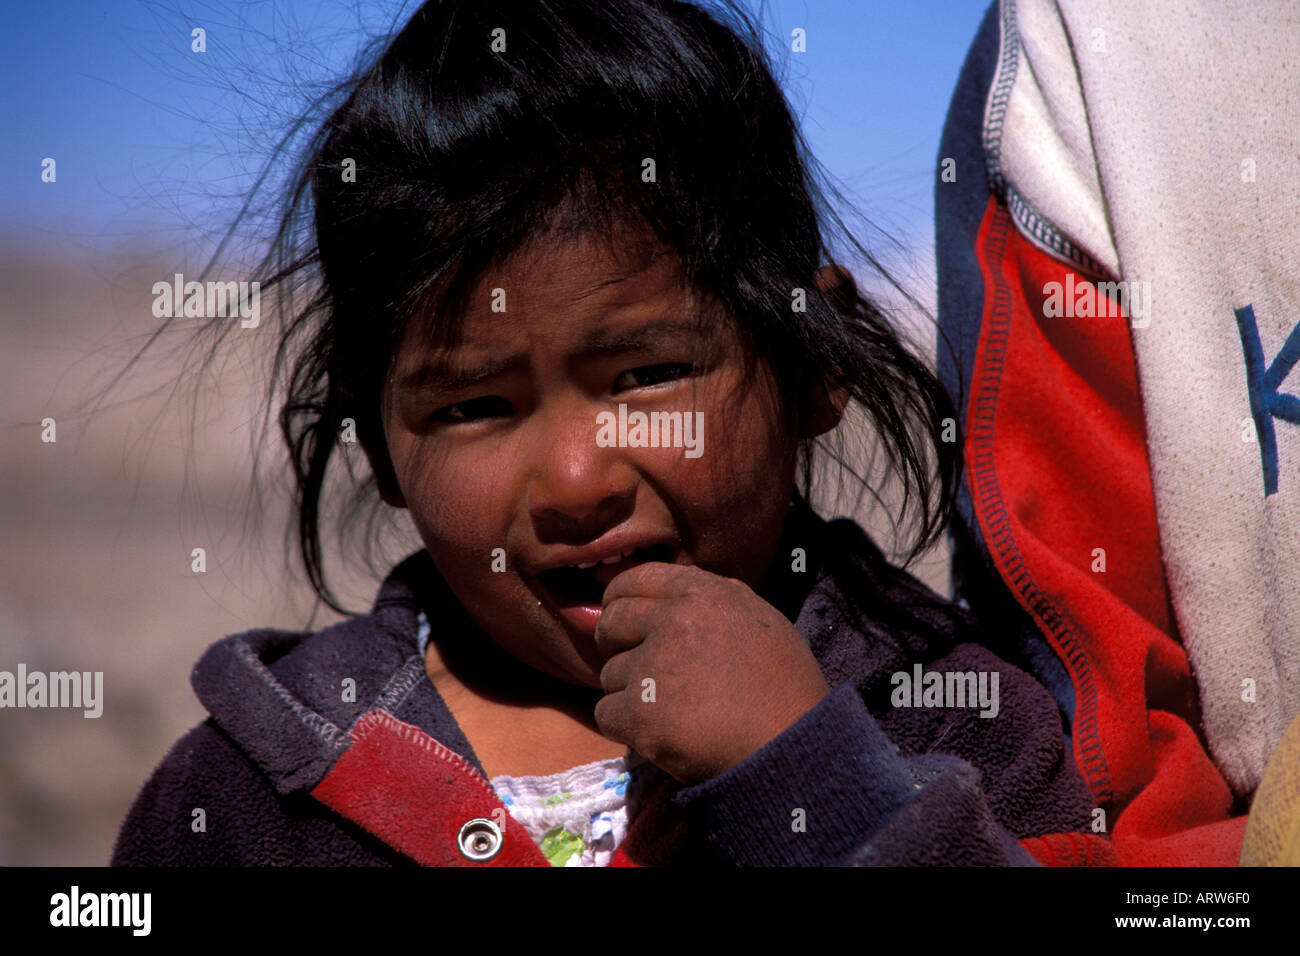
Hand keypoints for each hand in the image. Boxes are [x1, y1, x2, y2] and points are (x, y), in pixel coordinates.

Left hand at [592, 562, 829, 784]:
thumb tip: (677, 590)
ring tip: (671, 710)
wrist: (791, 747)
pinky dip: (626, 728)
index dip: (619, 600)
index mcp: (704, 593)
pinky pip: (605, 714)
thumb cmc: (785, 688)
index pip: (635, 579)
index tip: (620, 619)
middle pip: (611, 623)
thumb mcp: (762, 621)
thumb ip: (717, 600)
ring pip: (609, 673)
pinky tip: (658, 734)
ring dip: (629, 693)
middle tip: (639, 670)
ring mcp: (653, 666)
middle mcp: (673, 620)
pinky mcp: (640, 712)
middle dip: (615, 646)